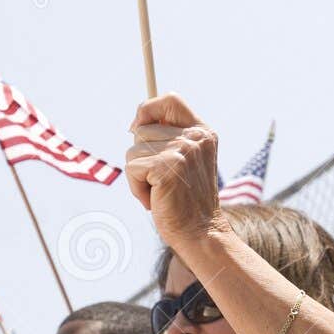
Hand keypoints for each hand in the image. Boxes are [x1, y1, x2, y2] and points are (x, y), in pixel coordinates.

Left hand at [126, 94, 228, 252]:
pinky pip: (131, 168)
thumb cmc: (186, 201)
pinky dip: (136, 188)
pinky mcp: (165, 166)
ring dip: (138, 176)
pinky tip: (154, 200)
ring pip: (133, 150)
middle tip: (161, 180)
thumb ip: (168, 139)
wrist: (200, 233)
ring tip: (159, 191)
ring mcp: (182, 150)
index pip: (170, 100)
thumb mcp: (184, 161)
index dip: (148, 110)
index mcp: (203, 132)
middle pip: (142, 129)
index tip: (138, 128)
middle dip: (141, 157)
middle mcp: (195, 137)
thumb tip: (133, 124)